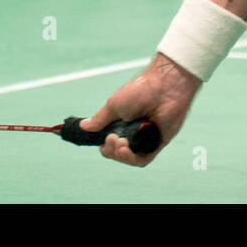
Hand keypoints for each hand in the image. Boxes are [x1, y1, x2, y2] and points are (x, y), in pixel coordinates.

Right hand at [78, 53, 200, 166]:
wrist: (163, 87)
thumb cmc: (139, 91)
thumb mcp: (114, 105)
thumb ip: (100, 119)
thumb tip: (83, 126)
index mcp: (123, 123)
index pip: (110, 142)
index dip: (105, 145)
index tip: (104, 139)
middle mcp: (134, 132)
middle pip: (118, 152)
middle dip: (111, 150)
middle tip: (113, 138)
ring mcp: (146, 139)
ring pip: (130, 158)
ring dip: (121, 156)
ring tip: (121, 143)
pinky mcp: (157, 143)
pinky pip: (144, 159)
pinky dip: (133, 158)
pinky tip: (126, 150)